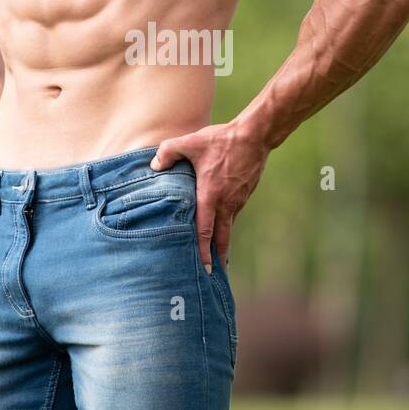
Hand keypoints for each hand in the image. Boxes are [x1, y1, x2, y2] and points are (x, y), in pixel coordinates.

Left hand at [149, 121, 266, 272]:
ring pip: (228, 225)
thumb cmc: (222, 140)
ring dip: (222, 240)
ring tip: (216, 254)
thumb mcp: (190, 142)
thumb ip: (168, 152)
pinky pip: (233, 213)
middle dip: (218, 257)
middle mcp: (226, 203)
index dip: (203, 251)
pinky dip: (227, 223)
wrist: (254, 135)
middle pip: (221, 237)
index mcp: (210, 196)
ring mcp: (238, 200)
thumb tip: (154, 165)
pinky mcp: (245, 194)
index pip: (204, 230)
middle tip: (213, 274)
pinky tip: (222, 224)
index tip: (205, 268)